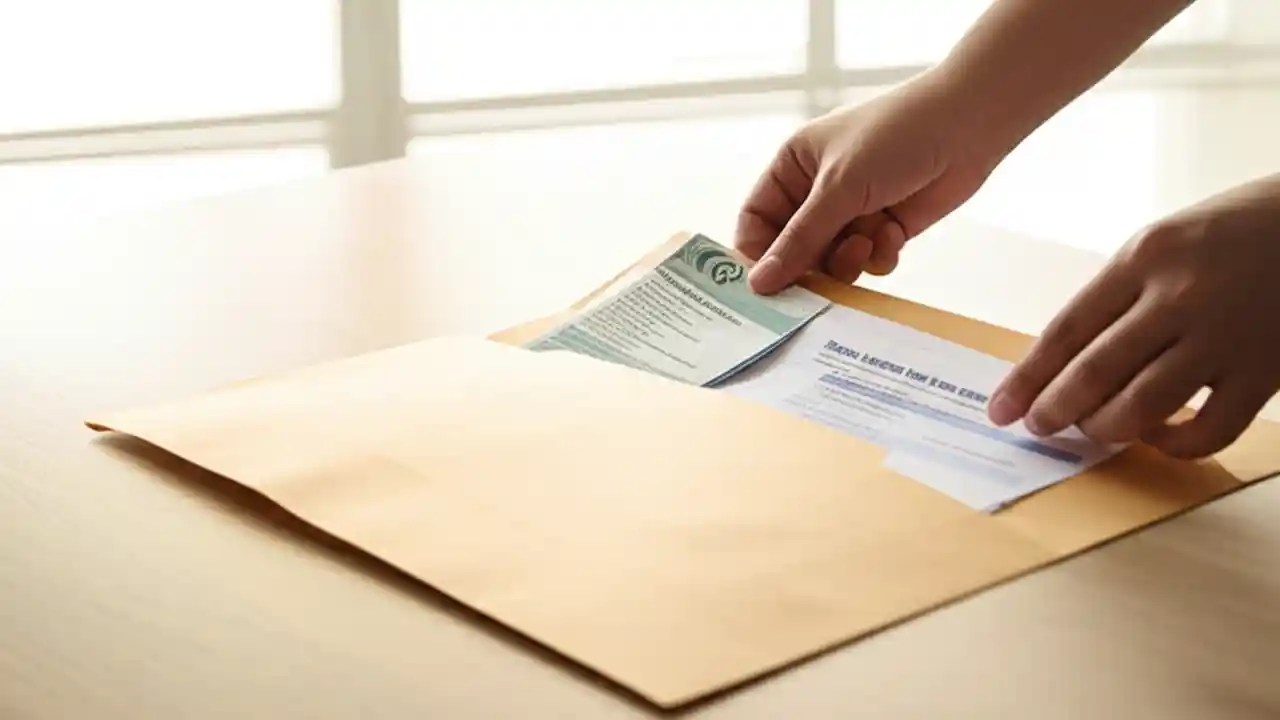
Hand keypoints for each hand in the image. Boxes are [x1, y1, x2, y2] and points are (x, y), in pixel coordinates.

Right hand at [736, 71, 1008, 293]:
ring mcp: (853, 210)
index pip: (757, 218)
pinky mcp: (885, 227)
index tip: (763, 287)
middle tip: (817, 287)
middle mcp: (819, 190)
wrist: (970, 126)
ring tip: (866, 245)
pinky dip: (878, 256)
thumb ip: (799, 240)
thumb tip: (758, 284)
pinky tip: (894, 234)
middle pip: (793, 247)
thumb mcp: (839, 188)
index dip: (757, 252)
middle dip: (808, 265)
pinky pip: (867, 261)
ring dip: (847, 262)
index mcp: (793, 166)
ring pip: (831, 261)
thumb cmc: (897, 136)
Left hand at [989, 175, 1279, 457]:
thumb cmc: (1234, 231)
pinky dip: (1173, 444)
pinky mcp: (1266, 371)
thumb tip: (1066, 363)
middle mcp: (1180, 296)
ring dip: (1104, 428)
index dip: (1027, 377)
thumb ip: (1119, 296)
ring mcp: (1225, 337)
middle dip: (1054, 409)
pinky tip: (1157, 435)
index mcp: (1144, 257)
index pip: (1067, 330)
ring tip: (1089, 430)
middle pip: (1095, 372)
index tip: (1001, 408)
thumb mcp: (1164, 242)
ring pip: (1142, 406)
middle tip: (1037, 427)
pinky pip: (1209, 430)